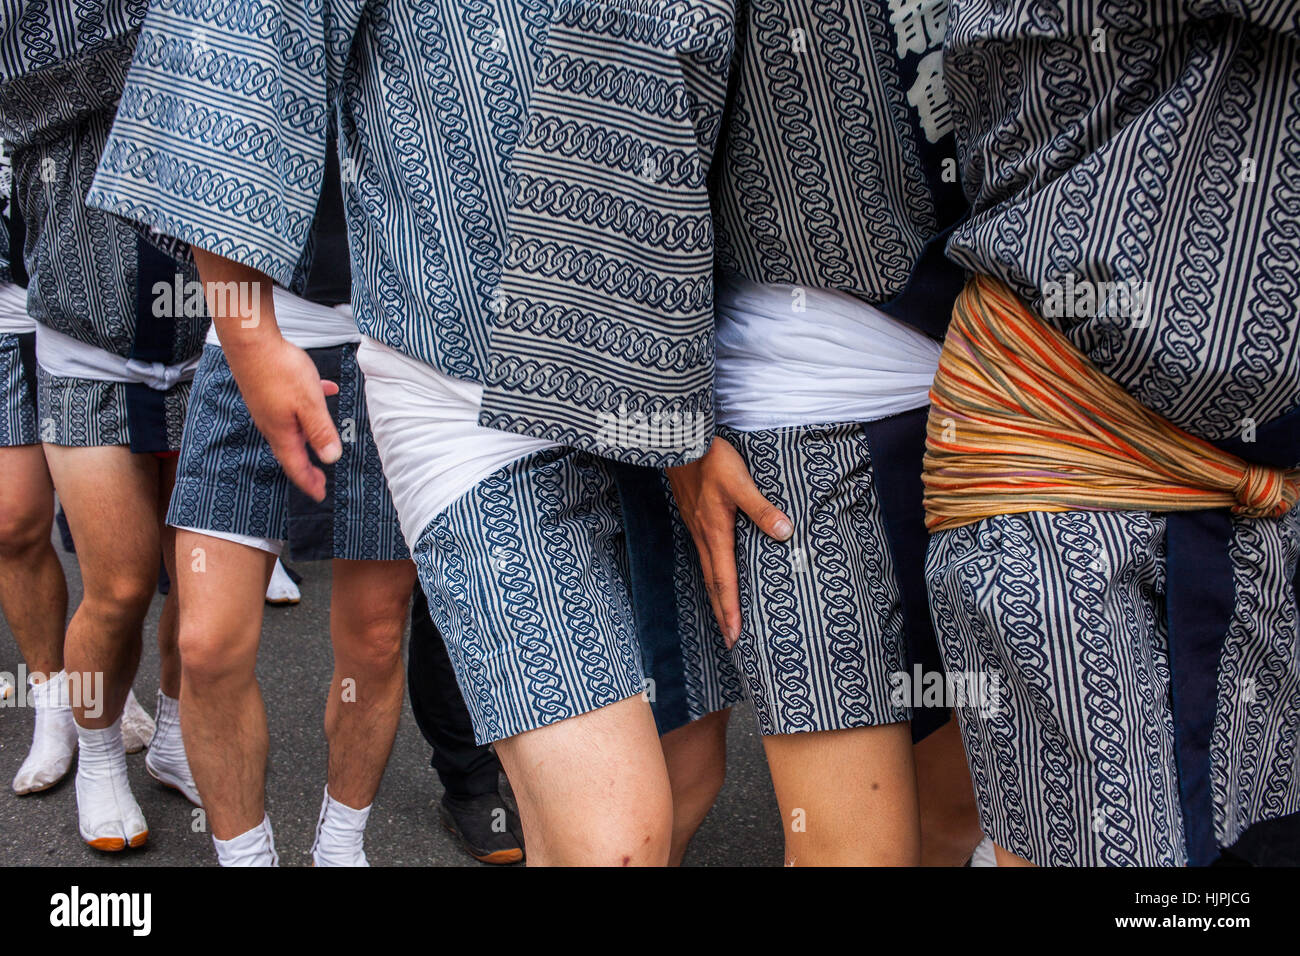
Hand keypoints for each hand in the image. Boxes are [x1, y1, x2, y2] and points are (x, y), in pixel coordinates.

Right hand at [191, 248, 341, 501]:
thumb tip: (331, 459)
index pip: (297, 466)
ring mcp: (267, 407)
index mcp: (282, 432)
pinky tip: (325, 389)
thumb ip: (321, 432)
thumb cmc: (280, 370)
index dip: (310, 482)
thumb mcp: (310, 404)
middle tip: (319, 478)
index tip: (320, 494)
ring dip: (309, 436)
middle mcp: (271, 424)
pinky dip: (308, 404)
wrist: (251, 340)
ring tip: (323, 441)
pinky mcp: (266, 391)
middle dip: (308, 465)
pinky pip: (291, 404)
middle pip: (293, 450)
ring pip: (292, 427)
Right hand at [666, 435, 792, 646]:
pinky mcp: (695, 519)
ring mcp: (696, 529)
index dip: (731, 611)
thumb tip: (785, 533)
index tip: (735, 638)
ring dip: (716, 598)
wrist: (678, 442)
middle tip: (730, 642)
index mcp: (715, 533)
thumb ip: (761, 508)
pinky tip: (716, 575)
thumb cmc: (710, 460)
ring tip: (724, 618)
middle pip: (713, 585)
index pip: (725, 581)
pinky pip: (704, 557)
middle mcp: (703, 537)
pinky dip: (711, 576)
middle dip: (722, 615)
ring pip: (707, 572)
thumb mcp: (740, 482)